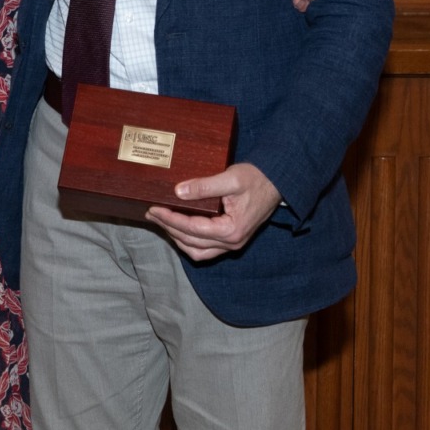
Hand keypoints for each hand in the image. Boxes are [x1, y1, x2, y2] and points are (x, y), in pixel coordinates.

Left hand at [146, 162, 282, 260]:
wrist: (277, 182)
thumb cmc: (256, 179)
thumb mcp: (230, 179)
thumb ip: (204, 186)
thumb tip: (178, 192)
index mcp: (231, 230)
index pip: (192, 228)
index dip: (170, 219)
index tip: (154, 208)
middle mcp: (232, 242)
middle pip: (191, 241)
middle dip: (168, 227)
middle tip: (151, 213)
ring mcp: (232, 244)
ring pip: (197, 250)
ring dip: (177, 238)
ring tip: (161, 221)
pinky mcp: (231, 240)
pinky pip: (205, 249)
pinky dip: (189, 242)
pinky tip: (178, 229)